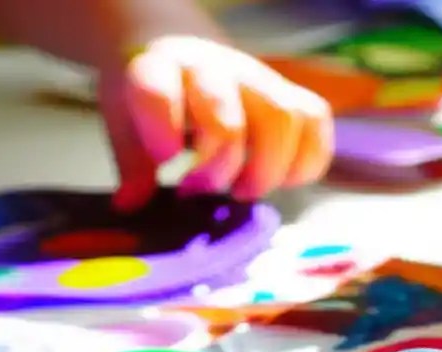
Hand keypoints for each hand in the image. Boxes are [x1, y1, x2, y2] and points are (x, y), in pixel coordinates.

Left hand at [100, 37, 334, 208]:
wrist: (186, 57)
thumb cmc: (158, 99)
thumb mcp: (126, 121)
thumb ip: (132, 161)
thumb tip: (132, 204)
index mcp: (160, 68)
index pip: (158, 89)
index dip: (161, 128)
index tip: (166, 161)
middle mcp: (213, 67)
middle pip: (227, 118)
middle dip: (218, 169)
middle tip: (200, 190)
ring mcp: (258, 78)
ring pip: (282, 119)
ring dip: (266, 171)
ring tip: (243, 192)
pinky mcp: (291, 93)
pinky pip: (315, 121)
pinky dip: (306, 161)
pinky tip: (283, 180)